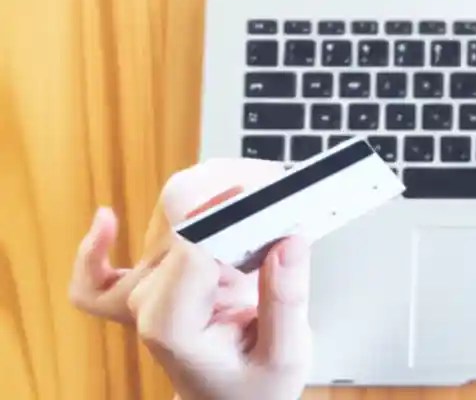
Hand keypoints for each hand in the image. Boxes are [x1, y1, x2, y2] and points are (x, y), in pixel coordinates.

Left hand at [69, 158, 312, 399]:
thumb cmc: (255, 389)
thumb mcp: (285, 357)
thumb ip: (285, 302)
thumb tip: (289, 241)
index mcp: (174, 324)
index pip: (194, 245)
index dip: (231, 210)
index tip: (268, 191)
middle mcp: (150, 304)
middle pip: (177, 218)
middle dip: (227, 189)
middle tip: (276, 184)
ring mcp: (145, 294)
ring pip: (166, 218)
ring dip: (210, 194)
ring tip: (261, 188)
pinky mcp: (149, 288)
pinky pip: (99, 272)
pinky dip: (97, 247)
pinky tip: (107, 220)